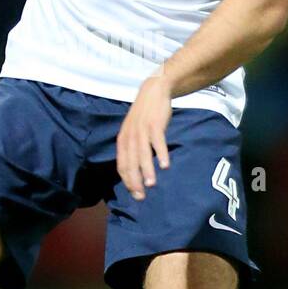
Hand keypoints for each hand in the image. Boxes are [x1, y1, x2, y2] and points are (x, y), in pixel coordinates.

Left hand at [116, 70, 172, 199]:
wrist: (153, 91)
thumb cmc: (144, 116)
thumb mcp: (133, 132)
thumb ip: (133, 149)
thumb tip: (135, 170)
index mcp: (123, 140)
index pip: (122, 165)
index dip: (127, 180)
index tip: (134, 194)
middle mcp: (130, 136)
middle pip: (131, 162)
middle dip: (135, 181)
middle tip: (141, 196)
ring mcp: (142, 130)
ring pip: (143, 153)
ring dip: (147, 170)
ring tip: (151, 184)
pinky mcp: (155, 124)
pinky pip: (157, 141)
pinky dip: (161, 153)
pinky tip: (165, 165)